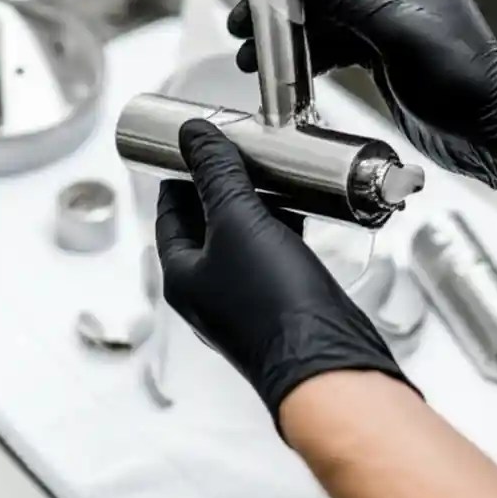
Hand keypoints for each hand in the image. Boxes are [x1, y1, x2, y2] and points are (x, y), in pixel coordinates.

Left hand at [156, 119, 416, 423]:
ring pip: (244, 238)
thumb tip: (194, 137)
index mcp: (182, 274)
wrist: (326, 360)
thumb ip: (217, 174)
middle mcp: (209, 290)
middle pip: (207, 224)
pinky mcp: (282, 303)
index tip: (196, 146)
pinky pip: (275, 254)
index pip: (169, 212)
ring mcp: (246, 299)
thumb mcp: (238, 222)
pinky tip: (302, 209)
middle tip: (239, 152)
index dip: (181, 174)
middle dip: (224, 186)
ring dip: (256, 205)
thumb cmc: (273, 307)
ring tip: (272, 173)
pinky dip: (283, 227)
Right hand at [220, 0, 496, 205]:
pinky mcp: (379, 57)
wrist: (491, 136)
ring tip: (249, 53)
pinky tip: (278, 71)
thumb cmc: (464, 81)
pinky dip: (302, 58)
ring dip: (283, 34)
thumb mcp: (399, 32)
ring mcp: (386, 25)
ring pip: (321, 20)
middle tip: (239, 16)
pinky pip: (330, 48)